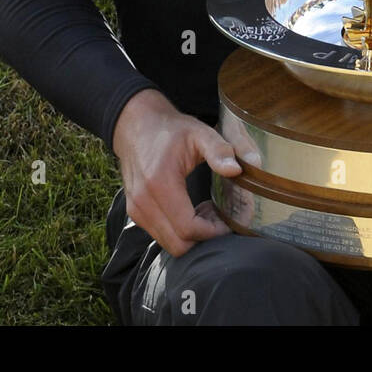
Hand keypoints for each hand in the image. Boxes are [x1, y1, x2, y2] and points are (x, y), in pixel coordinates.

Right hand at [111, 88, 243, 257]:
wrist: (137, 126)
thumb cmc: (172, 130)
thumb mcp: (200, 133)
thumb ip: (220, 151)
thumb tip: (236, 170)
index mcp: (160, 183)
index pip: (187, 229)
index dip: (212, 232)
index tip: (229, 221)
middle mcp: (143, 202)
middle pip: (178, 244)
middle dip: (203, 237)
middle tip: (219, 218)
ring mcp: (136, 209)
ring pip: (169, 243)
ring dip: (191, 235)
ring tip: (207, 212)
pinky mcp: (134, 212)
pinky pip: (160, 235)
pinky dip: (178, 231)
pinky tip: (192, 210)